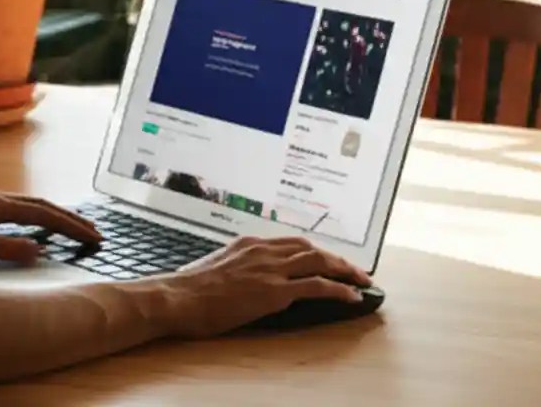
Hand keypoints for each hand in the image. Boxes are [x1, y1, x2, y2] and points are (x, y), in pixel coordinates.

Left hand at [0, 185, 101, 262]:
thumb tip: (38, 250)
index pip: (42, 215)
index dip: (70, 226)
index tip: (94, 237)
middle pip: (39, 204)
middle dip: (69, 218)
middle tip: (94, 232)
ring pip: (25, 203)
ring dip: (51, 214)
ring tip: (69, 226)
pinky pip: (10, 205)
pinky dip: (31, 213)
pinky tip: (26, 223)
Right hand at [159, 236, 371, 337]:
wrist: (178, 297)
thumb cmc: (188, 289)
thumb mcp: (215, 267)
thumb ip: (235, 267)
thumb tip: (243, 277)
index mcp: (249, 244)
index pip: (290, 242)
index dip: (313, 250)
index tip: (326, 258)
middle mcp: (263, 250)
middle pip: (310, 248)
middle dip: (336, 257)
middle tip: (355, 269)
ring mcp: (270, 269)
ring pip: (319, 261)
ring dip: (345, 270)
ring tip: (362, 281)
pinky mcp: (274, 291)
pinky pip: (316, 286)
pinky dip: (339, 289)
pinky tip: (352, 296)